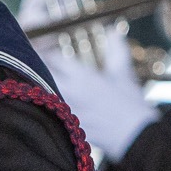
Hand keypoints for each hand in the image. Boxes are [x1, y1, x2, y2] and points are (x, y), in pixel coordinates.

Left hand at [42, 52, 156, 160]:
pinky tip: (50, 101)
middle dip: (36, 66)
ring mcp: (66, 111)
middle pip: (40, 75)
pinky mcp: (68, 127)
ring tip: (39, 79)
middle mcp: (70, 93)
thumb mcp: (124, 74)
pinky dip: (47, 103)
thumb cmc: (132, 105)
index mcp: (82, 77)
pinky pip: (50, 111)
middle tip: (34, 61)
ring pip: (42, 93)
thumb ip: (116, 50)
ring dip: (39, 84)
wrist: (137, 138)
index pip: (52, 57)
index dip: (43, 49)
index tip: (41, 46)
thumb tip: (114, 31)